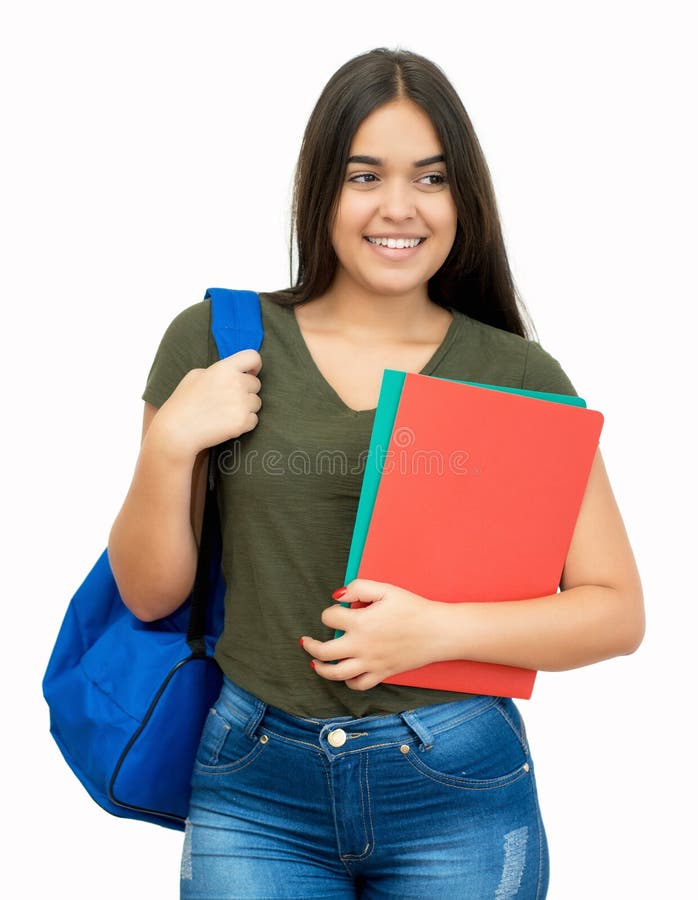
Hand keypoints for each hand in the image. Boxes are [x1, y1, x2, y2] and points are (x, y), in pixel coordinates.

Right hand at [152, 349, 262, 459]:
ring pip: (256, 403)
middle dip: (246, 391)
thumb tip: (234, 372)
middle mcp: (236, 383)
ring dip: (246, 407)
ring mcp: (241, 403)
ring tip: (224, 412)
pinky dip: (244, 423)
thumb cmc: (183, 403)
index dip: (254, 365)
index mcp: (224, 368)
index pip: (253, 357)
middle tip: (227, 399)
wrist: (177, 431)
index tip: (250, 372)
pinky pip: (254, 419)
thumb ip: (219, 371)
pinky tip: (226, 423)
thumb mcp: (195, 375)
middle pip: (256, 384)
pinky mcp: (243, 422)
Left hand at [299, 580, 445, 690]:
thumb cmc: (413, 608)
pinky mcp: (381, 674)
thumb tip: (336, 596)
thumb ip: (358, 588)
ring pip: (336, 674)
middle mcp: (361, 646)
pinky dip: (347, 682)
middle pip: (323, 652)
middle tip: (306, 642)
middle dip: (310, 646)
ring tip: (315, 663)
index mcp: (361, 622)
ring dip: (321, 669)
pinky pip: (358, 685)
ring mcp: (370, 663)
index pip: (330, 617)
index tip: (338, 609)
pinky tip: (344, 673)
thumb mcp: (386, 589)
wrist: (438, 632)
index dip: (330, 611)